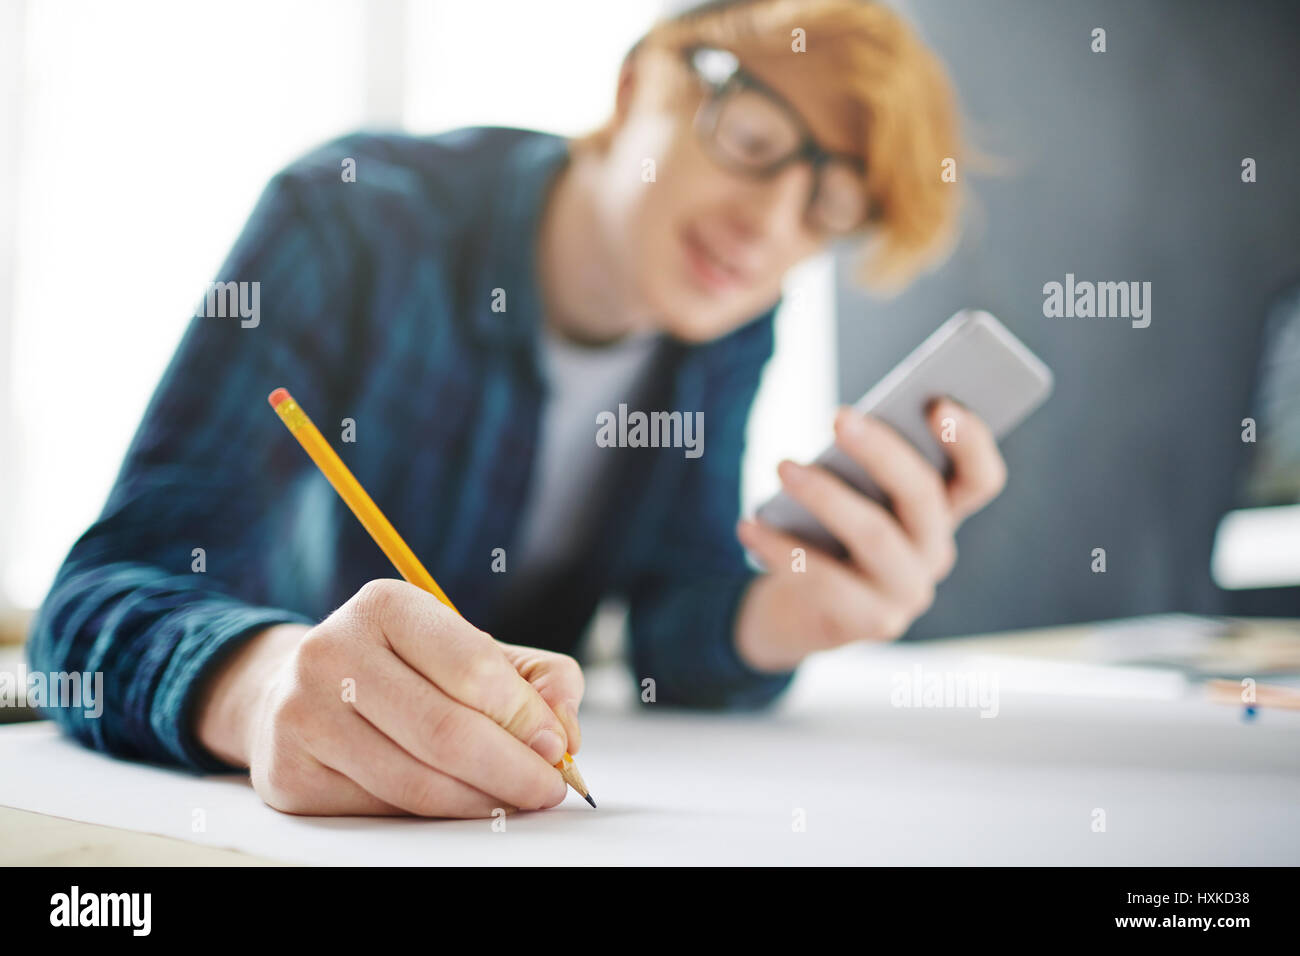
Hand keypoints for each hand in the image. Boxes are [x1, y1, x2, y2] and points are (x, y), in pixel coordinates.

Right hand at [194, 579, 584, 816]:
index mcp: (386, 605)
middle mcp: (332, 652)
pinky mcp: (288, 774)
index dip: (525, 716)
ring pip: (415, 781)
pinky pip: (382, 810)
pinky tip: (461, 805)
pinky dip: (435, 816)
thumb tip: (564, 735)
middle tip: (549, 789)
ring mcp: (302, 714)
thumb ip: (538, 680)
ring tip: (513, 801)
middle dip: (512, 770)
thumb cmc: (408, 671)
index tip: (557, 747)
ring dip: (480, 802)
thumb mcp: (475, 651)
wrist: (297, 692)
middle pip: (445, 731)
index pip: (472, 667)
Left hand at [734, 399, 1006, 671]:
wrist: (798, 613)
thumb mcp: (849, 495)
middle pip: (924, 496)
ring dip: (826, 496)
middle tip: (840, 417)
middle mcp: (936, 553)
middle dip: (883, 451)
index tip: (936, 403)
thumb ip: (859, 467)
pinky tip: (748, 526)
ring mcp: (909, 592)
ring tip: (783, 467)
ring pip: (875, 535)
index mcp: (943, 512)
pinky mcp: (872, 623)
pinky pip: (826, 579)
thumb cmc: (825, 534)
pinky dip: (782, 548)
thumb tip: (846, 427)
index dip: (969, 441)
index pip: (980, 478)